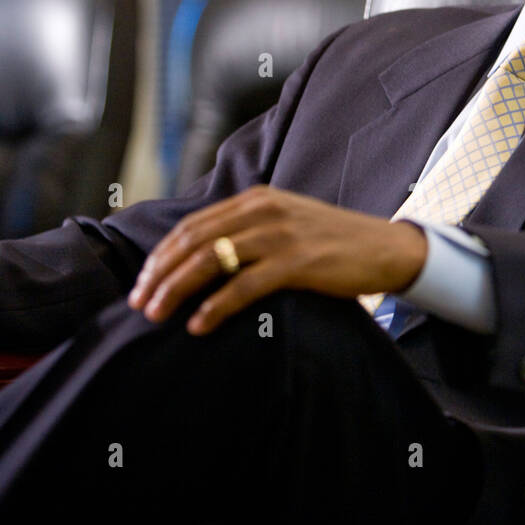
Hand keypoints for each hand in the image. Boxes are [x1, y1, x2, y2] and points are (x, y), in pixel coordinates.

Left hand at [127, 185, 427, 334]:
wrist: (385, 247)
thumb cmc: (332, 243)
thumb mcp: (286, 224)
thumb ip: (249, 231)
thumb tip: (204, 259)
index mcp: (256, 199)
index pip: (194, 225)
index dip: (162, 255)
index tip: (142, 282)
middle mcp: (263, 211)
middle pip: (194, 241)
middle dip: (159, 274)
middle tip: (139, 303)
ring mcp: (280, 235)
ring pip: (211, 260)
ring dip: (177, 290)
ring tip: (157, 315)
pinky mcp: (297, 262)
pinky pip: (243, 286)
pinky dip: (215, 306)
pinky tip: (198, 325)